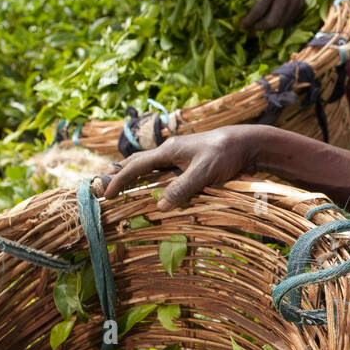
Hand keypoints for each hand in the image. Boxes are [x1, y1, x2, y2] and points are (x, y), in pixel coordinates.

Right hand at [101, 127, 256, 208]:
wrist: (246, 143)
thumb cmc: (225, 154)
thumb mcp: (204, 172)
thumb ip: (182, 188)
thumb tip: (160, 206)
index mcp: (168, 151)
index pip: (136, 167)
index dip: (119, 181)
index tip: (106, 195)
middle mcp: (170, 151)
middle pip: (137, 162)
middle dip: (120, 174)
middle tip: (104, 187)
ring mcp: (179, 154)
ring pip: (149, 164)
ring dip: (134, 175)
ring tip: (120, 184)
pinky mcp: (189, 160)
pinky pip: (162, 168)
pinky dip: (151, 176)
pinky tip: (151, 184)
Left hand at [240, 0, 307, 31]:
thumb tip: (243, 4)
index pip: (260, 8)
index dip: (250, 19)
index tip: (242, 25)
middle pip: (273, 19)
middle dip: (260, 27)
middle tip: (252, 27)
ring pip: (281, 22)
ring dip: (270, 27)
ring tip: (261, 25)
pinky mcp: (300, 4)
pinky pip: (289, 20)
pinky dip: (280, 23)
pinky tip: (272, 21)